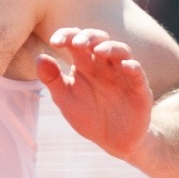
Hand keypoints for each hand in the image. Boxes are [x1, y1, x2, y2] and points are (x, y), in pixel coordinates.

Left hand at [36, 27, 152, 160]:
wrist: (113, 142)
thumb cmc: (88, 117)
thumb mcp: (66, 100)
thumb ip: (52, 80)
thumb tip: (40, 57)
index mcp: (84, 65)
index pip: (76, 41)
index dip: (66, 36)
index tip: (54, 42)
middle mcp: (104, 65)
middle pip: (99, 40)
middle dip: (88, 37)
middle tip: (76, 43)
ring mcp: (122, 74)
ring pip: (120, 50)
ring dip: (110, 47)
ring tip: (98, 51)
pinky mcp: (138, 88)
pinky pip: (138, 72)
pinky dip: (132, 66)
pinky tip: (125, 66)